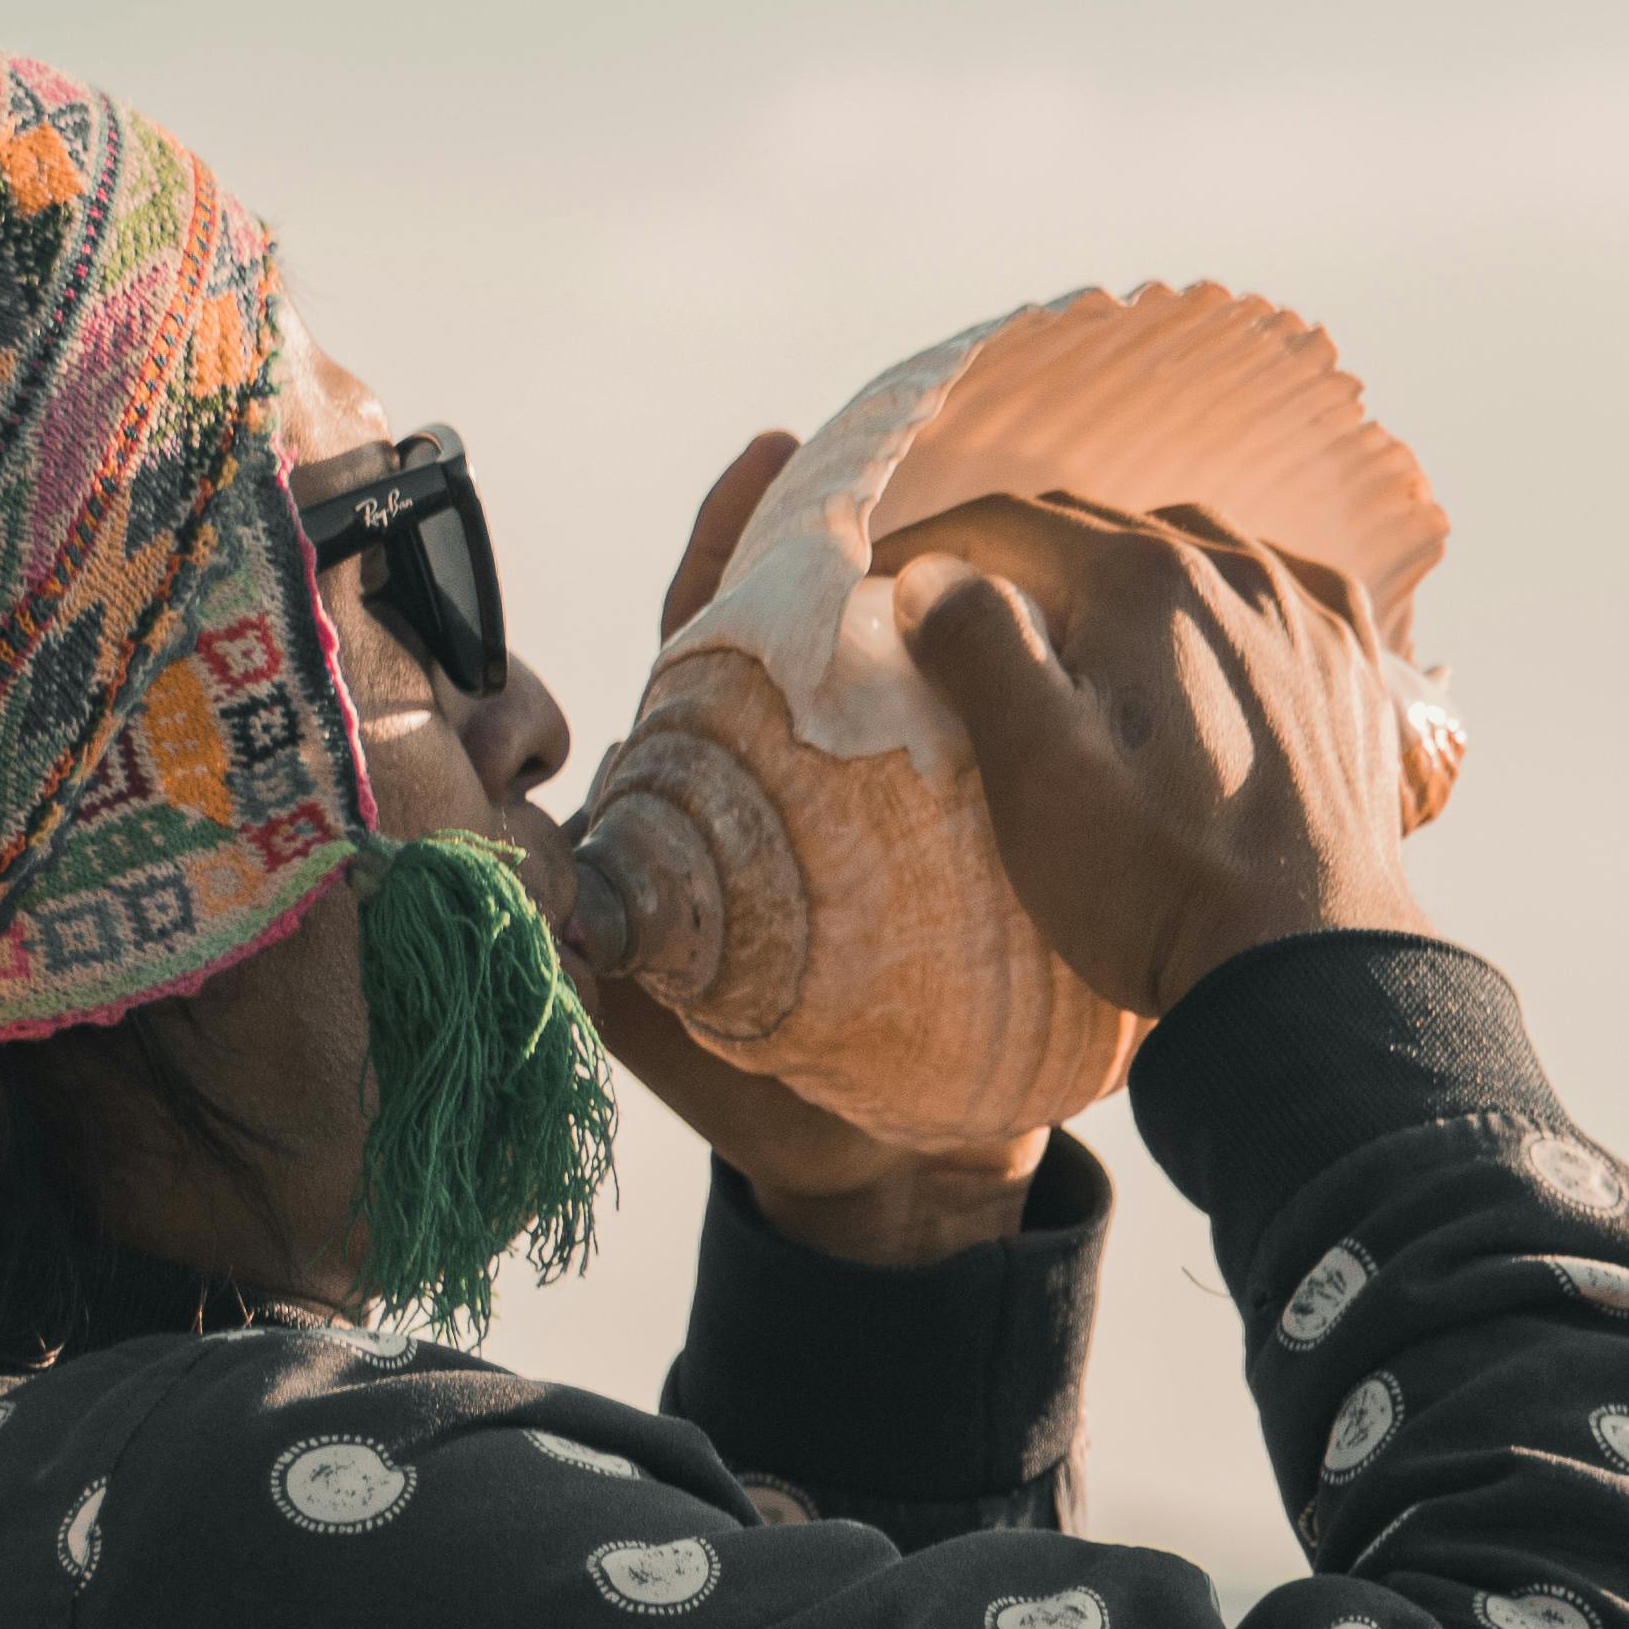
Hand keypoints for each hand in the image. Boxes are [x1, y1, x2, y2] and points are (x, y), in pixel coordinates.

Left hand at [579, 424, 1045, 1264]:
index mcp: (709, 789)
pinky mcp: (960, 846)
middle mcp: (794, 772)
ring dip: (946, 587)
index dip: (732, 541)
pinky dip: (1017, 679)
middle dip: (856, 531)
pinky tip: (1069, 627)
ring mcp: (880, 805)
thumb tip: (559, 883)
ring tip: (1003, 509)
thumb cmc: (755, 1099)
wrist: (887, 1179)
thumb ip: (609, 951)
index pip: (706, 633)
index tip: (775, 450)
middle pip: (816, 620)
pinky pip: (990, 741)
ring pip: (907, 665)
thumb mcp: (657, 1020)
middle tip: (916, 449)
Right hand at [893, 491, 1428, 1023]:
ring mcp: (1305, 613)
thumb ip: (979, 649)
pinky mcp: (1350, 667)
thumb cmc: (1154, 879)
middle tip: (957, 617)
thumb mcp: (1032, 771)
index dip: (926, 549)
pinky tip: (1198, 641)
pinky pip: (1272, 594)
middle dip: (1015, 563)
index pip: (1006, 524)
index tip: (872, 589)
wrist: (1304, 975)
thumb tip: (935, 577)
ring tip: (1073, 632)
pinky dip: (1215, 605)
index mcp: (1144, 578)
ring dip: (1116, 577)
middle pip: (1095, 532)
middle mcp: (1236, 566)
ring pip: (1188, 554)